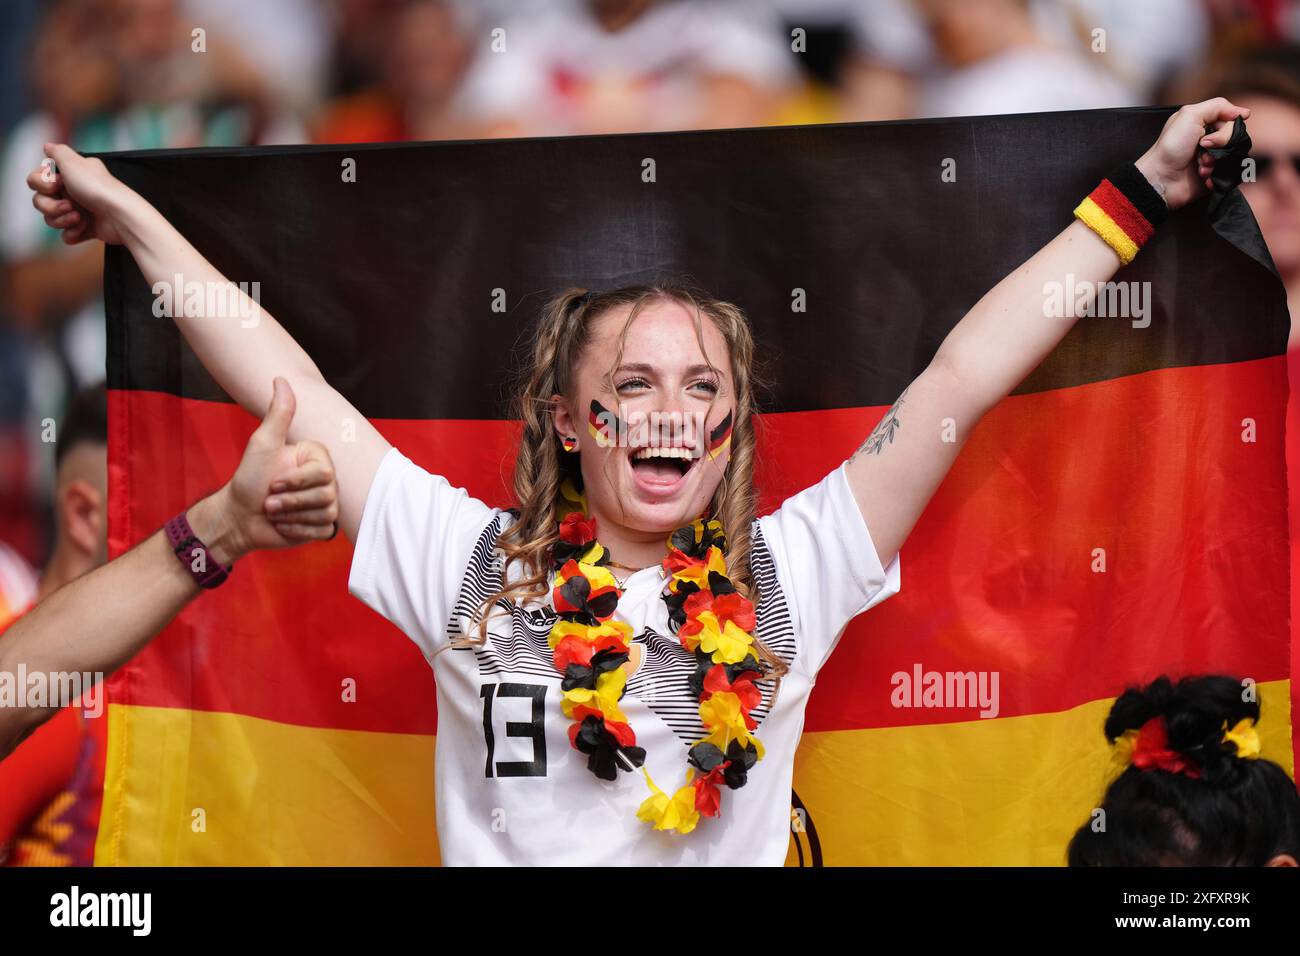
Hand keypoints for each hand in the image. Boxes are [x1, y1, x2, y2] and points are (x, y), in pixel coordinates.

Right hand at [26, 143, 132, 245]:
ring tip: (79, 217)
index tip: (58, 183)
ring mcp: (78, 211)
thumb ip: (57, 152)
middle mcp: (72, 191)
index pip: (37, 180)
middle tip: (70, 204)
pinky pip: (66, 234)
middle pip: (40, 201)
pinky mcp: (85, 229)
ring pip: (50, 219)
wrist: (120, 216)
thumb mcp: (74, 162)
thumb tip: (47, 146)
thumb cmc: (98, 188)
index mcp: (69, 175)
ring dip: (62, 219)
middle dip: (51, 205)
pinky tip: (84, 227)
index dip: (42, 183)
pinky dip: (72, 232)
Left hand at [189, 377, 340, 564]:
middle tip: (270, 500)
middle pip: (327, 495)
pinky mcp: (322, 526)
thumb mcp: (263, 444)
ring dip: (292, 517)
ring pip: (325, 513)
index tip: (273, 481)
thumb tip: (281, 379)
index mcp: (316, 459)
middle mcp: (326, 480)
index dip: (296, 482)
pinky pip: (322, 531)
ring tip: (274, 512)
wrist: (239, 517)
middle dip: (291, 501)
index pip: (325, 473)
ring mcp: (326, 503)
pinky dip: (297, 530)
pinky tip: (284, 525)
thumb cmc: (248, 479)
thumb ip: (279, 414)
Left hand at [1134, 97, 1251, 211]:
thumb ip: (1217, 106)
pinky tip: (1203, 176)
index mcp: (1204, 122)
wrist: (1161, 179)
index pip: (1232, 120)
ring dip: (1217, 160)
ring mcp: (1214, 157)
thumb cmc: (1171, 147)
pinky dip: (1217, 174)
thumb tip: (1243, 112)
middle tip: (1202, 148)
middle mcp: (1210, 138)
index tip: (1207, 135)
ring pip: (1234, 154)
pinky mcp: (1215, 174)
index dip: (1225, 127)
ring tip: (1201, 165)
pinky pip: (1230, 172)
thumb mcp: (1189, 115)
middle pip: (1235, 137)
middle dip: (1220, 144)